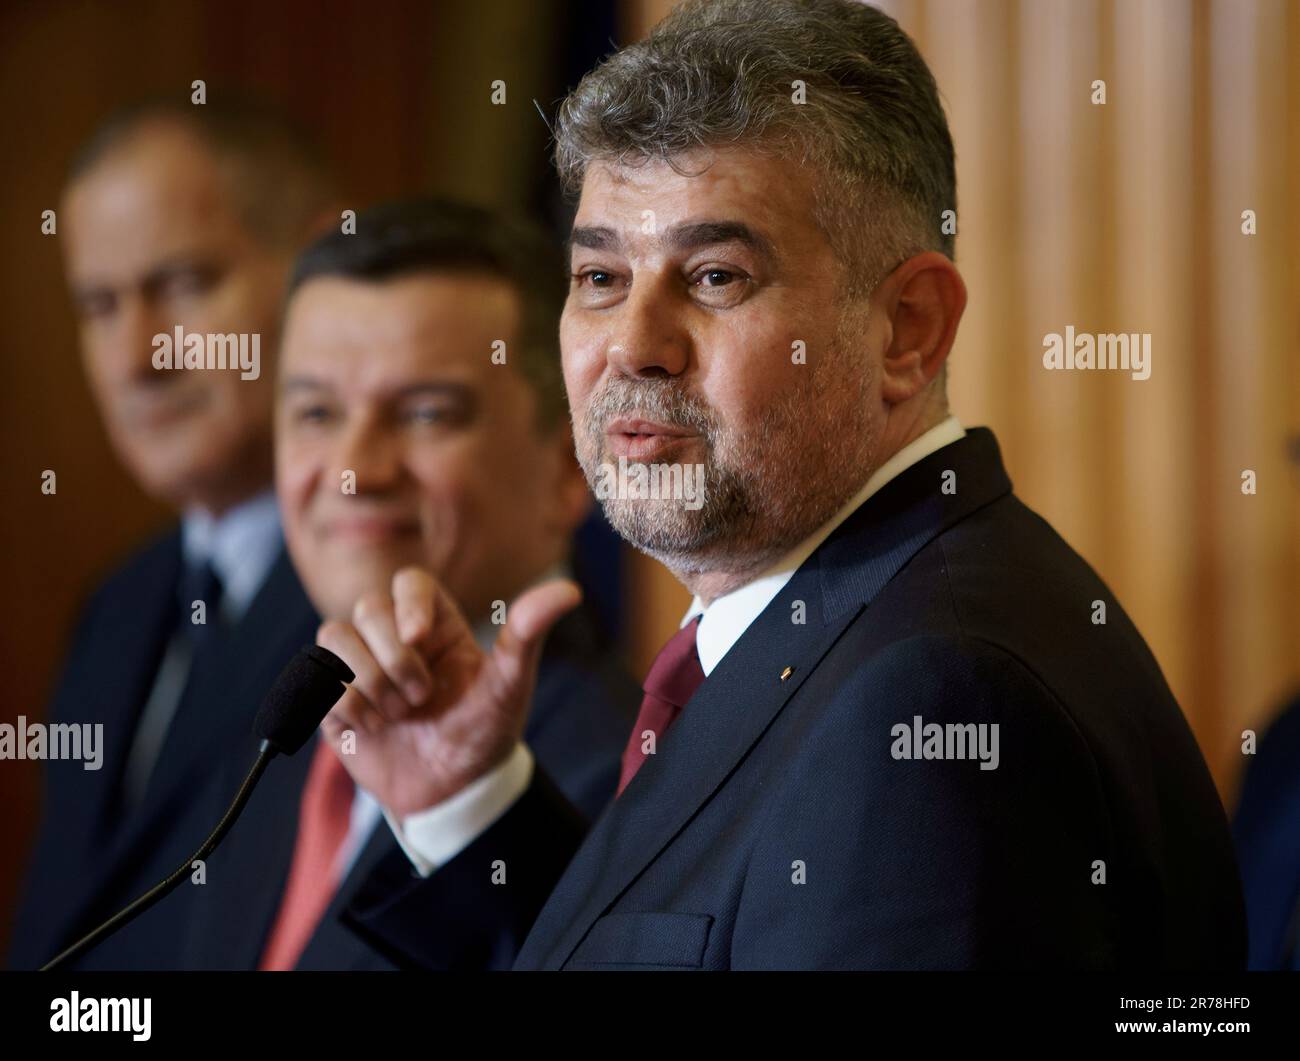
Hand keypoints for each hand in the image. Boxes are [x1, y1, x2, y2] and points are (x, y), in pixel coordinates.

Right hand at [316, 566, 580, 816]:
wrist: (447, 795)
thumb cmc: (483, 735)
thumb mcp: (509, 686)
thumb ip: (527, 636)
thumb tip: (569, 591)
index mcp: (437, 624)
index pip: (409, 580)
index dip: (406, 603)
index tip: (418, 638)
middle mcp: (394, 637)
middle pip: (368, 608)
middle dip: (393, 658)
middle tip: (419, 698)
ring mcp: (360, 665)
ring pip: (334, 636)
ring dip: (366, 681)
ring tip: (395, 715)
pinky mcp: (331, 695)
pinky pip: (314, 678)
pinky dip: (343, 704)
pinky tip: (370, 728)